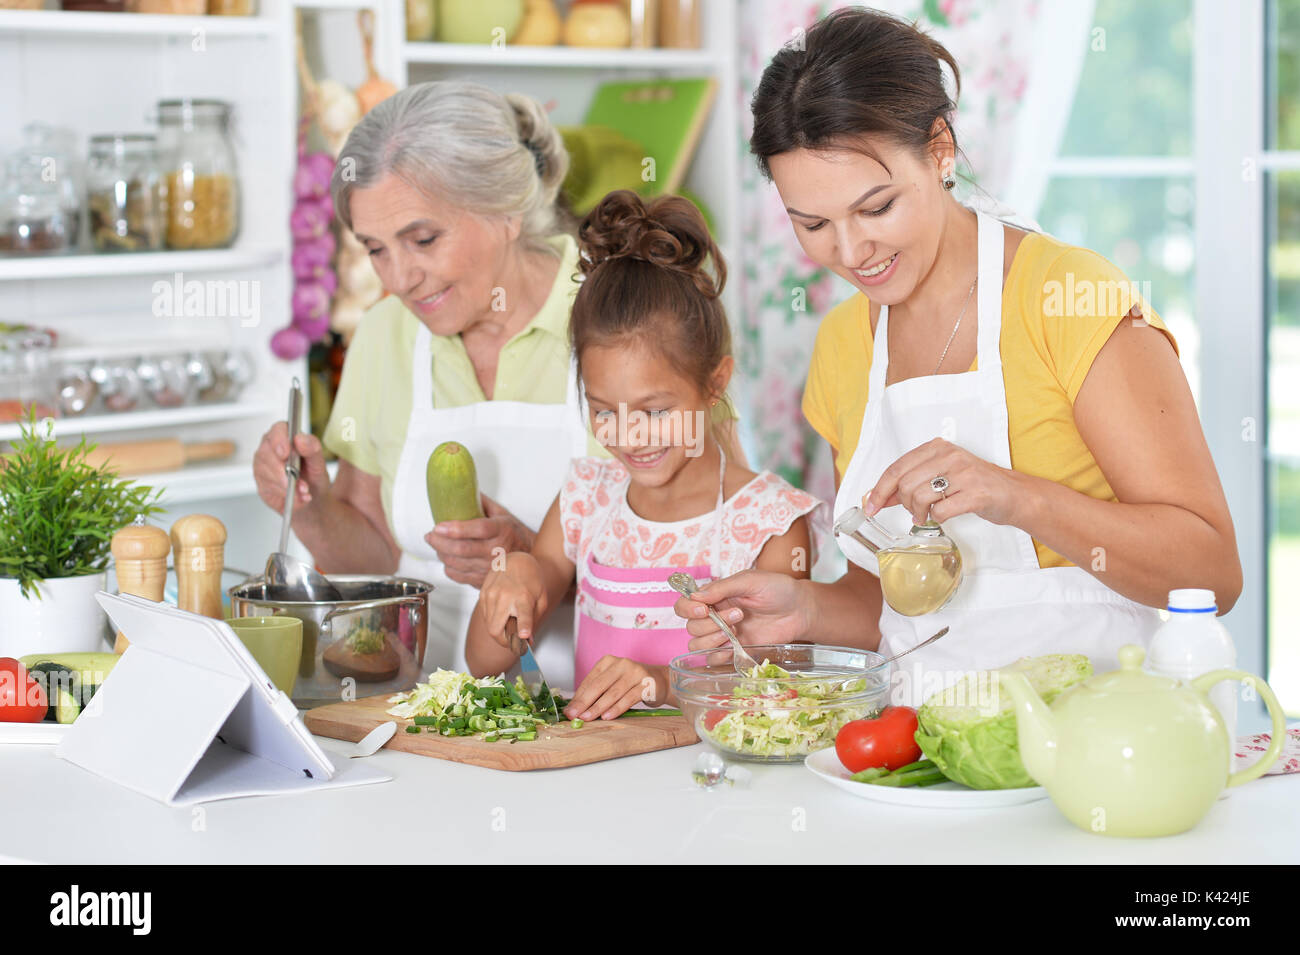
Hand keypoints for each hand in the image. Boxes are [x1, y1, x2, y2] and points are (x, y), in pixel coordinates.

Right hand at [253, 422, 330, 515]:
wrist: (312, 496)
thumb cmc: (313, 474)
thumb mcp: (318, 462)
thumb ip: (312, 449)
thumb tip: (300, 438)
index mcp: (285, 436)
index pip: (277, 429)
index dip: (279, 440)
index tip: (285, 453)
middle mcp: (269, 448)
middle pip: (267, 453)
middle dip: (284, 471)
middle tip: (301, 482)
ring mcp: (261, 466)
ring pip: (266, 473)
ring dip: (287, 486)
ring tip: (303, 491)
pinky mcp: (260, 484)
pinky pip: (268, 488)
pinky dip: (285, 495)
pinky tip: (296, 497)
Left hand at [426, 493, 536, 587]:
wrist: (529, 556)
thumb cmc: (514, 533)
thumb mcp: (502, 513)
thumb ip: (481, 502)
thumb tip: (460, 489)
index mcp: (501, 530)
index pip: (478, 529)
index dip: (456, 529)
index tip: (439, 525)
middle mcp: (496, 550)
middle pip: (462, 549)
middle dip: (439, 542)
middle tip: (430, 535)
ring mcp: (490, 568)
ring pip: (457, 564)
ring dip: (441, 554)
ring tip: (436, 545)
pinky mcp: (484, 580)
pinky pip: (459, 576)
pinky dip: (449, 568)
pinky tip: (448, 559)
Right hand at [477, 552, 546, 647]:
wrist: (517, 559)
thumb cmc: (531, 580)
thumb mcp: (541, 599)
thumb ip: (534, 620)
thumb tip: (527, 640)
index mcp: (523, 597)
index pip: (523, 616)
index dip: (523, 627)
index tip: (523, 637)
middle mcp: (505, 596)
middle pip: (496, 630)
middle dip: (504, 642)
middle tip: (514, 643)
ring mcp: (491, 595)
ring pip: (489, 626)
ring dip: (499, 631)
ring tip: (510, 623)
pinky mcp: (483, 594)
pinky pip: (485, 616)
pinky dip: (493, 620)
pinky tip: (502, 612)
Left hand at [564, 657, 669, 720]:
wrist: (660, 681)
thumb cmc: (631, 683)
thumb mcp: (612, 683)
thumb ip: (596, 692)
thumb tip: (575, 708)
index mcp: (608, 661)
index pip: (590, 680)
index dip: (578, 697)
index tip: (569, 711)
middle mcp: (621, 664)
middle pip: (599, 685)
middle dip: (584, 702)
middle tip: (574, 715)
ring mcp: (635, 672)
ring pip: (613, 692)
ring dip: (598, 707)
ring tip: (588, 718)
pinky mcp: (646, 684)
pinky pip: (628, 698)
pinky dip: (617, 708)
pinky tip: (607, 716)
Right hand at [671, 569, 811, 651]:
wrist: (800, 611)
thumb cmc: (778, 589)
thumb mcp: (751, 580)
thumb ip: (723, 587)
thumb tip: (697, 596)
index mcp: (715, 596)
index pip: (684, 604)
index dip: (687, 608)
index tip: (704, 609)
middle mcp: (714, 616)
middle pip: (690, 626)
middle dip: (710, 623)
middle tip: (738, 615)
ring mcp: (723, 635)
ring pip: (697, 644)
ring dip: (712, 639)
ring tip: (737, 630)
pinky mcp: (734, 650)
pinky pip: (712, 659)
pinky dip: (717, 655)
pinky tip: (732, 647)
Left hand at [862, 438, 1025, 526]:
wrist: (1014, 494)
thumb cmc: (974, 485)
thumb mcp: (940, 477)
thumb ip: (910, 484)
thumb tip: (879, 496)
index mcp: (937, 447)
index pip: (897, 467)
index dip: (879, 489)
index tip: (870, 506)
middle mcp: (950, 456)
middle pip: (905, 483)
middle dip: (904, 504)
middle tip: (914, 512)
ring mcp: (964, 473)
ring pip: (920, 496)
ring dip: (919, 513)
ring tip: (927, 516)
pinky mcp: (976, 493)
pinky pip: (941, 511)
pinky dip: (936, 519)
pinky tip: (942, 516)